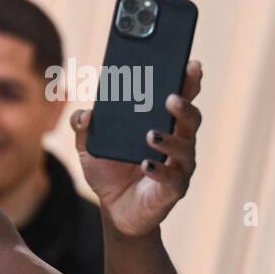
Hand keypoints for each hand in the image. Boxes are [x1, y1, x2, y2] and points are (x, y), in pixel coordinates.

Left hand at [72, 60, 202, 237]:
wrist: (113, 209)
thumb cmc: (109, 171)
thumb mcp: (89, 148)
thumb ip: (83, 128)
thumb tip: (86, 113)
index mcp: (162, 124)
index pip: (180, 98)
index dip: (187, 81)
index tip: (189, 64)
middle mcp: (178, 141)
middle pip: (191, 118)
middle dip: (184, 105)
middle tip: (170, 97)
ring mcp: (179, 165)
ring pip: (185, 147)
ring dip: (169, 139)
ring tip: (150, 134)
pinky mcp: (173, 188)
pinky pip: (172, 177)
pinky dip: (159, 170)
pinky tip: (146, 164)